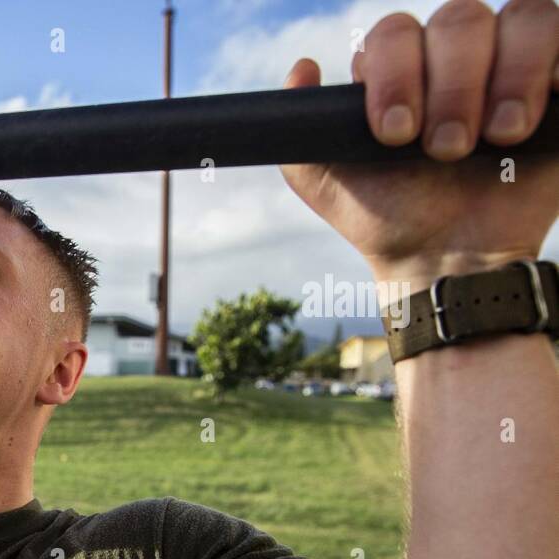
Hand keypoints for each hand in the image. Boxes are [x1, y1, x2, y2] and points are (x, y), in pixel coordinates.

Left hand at [280, 0, 558, 292]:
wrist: (446, 259)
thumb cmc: (387, 217)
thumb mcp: (325, 179)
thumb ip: (301, 126)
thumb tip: (303, 66)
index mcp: (403, 67)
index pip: (396, 31)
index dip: (395, 74)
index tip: (393, 133)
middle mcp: (459, 55)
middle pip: (460, 19)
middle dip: (452, 87)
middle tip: (447, 149)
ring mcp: (514, 64)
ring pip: (524, 16)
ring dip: (511, 77)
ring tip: (500, 139)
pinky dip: (558, 64)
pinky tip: (542, 112)